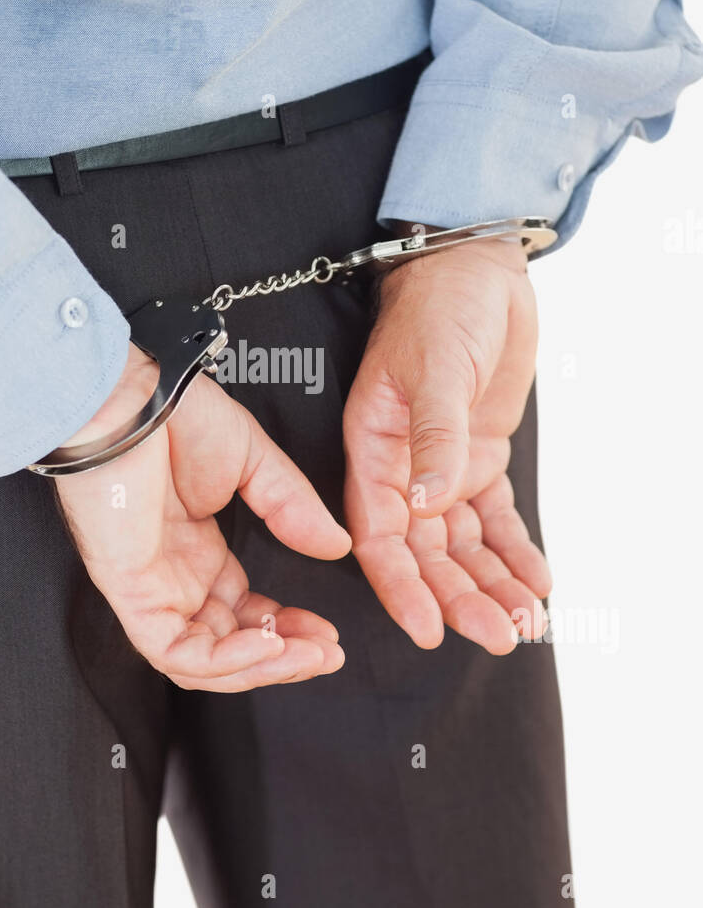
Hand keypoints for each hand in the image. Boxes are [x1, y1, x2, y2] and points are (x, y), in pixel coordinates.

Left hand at [54, 344, 350, 690]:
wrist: (129, 396)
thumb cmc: (172, 414)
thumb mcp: (254, 462)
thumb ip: (292, 509)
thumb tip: (335, 545)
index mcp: (196, 548)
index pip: (244, 614)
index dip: (288, 631)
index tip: (327, 632)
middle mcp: (173, 573)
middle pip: (228, 646)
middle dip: (284, 658)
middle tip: (327, 654)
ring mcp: (150, 586)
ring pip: (202, 663)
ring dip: (262, 668)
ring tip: (308, 656)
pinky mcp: (130, 590)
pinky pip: (175, 652)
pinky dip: (226, 662)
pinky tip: (268, 646)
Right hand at [343, 238, 550, 653]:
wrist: (477, 271)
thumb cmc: (438, 308)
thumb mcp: (433, 367)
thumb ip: (433, 437)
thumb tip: (426, 504)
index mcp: (372, 451)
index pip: (381, 535)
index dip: (402, 586)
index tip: (428, 629)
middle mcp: (402, 470)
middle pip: (427, 553)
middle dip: (460, 598)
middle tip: (498, 636)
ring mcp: (442, 467)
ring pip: (462, 545)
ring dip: (490, 585)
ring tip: (524, 622)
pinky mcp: (479, 458)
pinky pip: (495, 519)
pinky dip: (514, 551)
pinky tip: (536, 580)